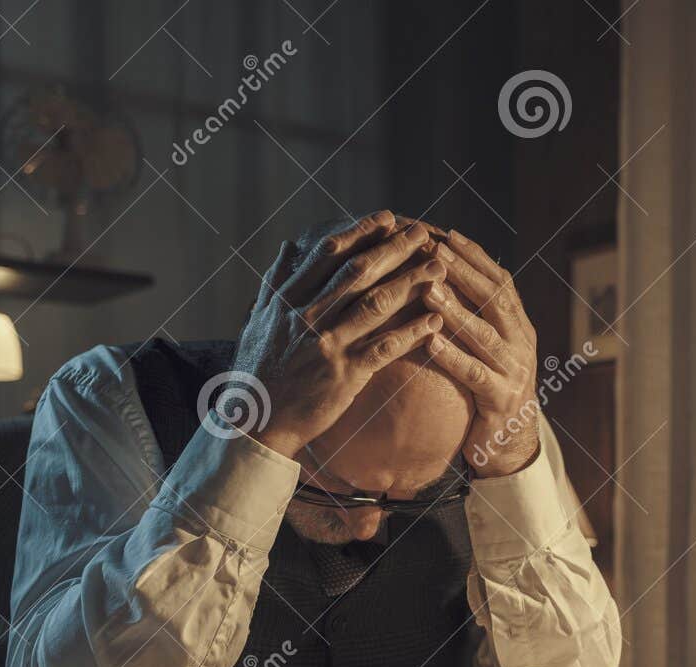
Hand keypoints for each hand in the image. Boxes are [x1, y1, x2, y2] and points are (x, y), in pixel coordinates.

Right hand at [229, 210, 446, 457]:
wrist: (257, 419)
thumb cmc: (260, 368)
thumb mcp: (258, 318)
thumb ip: (276, 280)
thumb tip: (289, 244)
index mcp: (288, 298)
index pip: (329, 255)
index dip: (361, 233)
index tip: (387, 218)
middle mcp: (308, 315)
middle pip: (358, 273)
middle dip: (394, 249)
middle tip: (422, 233)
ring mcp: (327, 344)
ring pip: (376, 305)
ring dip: (411, 284)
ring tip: (439, 269)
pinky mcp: (344, 374)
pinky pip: (385, 348)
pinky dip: (411, 332)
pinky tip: (436, 321)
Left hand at [420, 231, 540, 477]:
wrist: (509, 446)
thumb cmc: (488, 390)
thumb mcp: (487, 349)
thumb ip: (477, 316)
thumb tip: (446, 273)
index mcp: (520, 327)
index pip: (501, 282)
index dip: (475, 257)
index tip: (447, 234)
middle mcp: (523, 344)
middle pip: (496, 300)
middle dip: (465, 273)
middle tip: (435, 251)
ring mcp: (516, 372)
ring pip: (486, 334)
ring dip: (457, 310)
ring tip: (429, 289)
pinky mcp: (502, 400)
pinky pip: (475, 374)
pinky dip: (452, 356)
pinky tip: (429, 342)